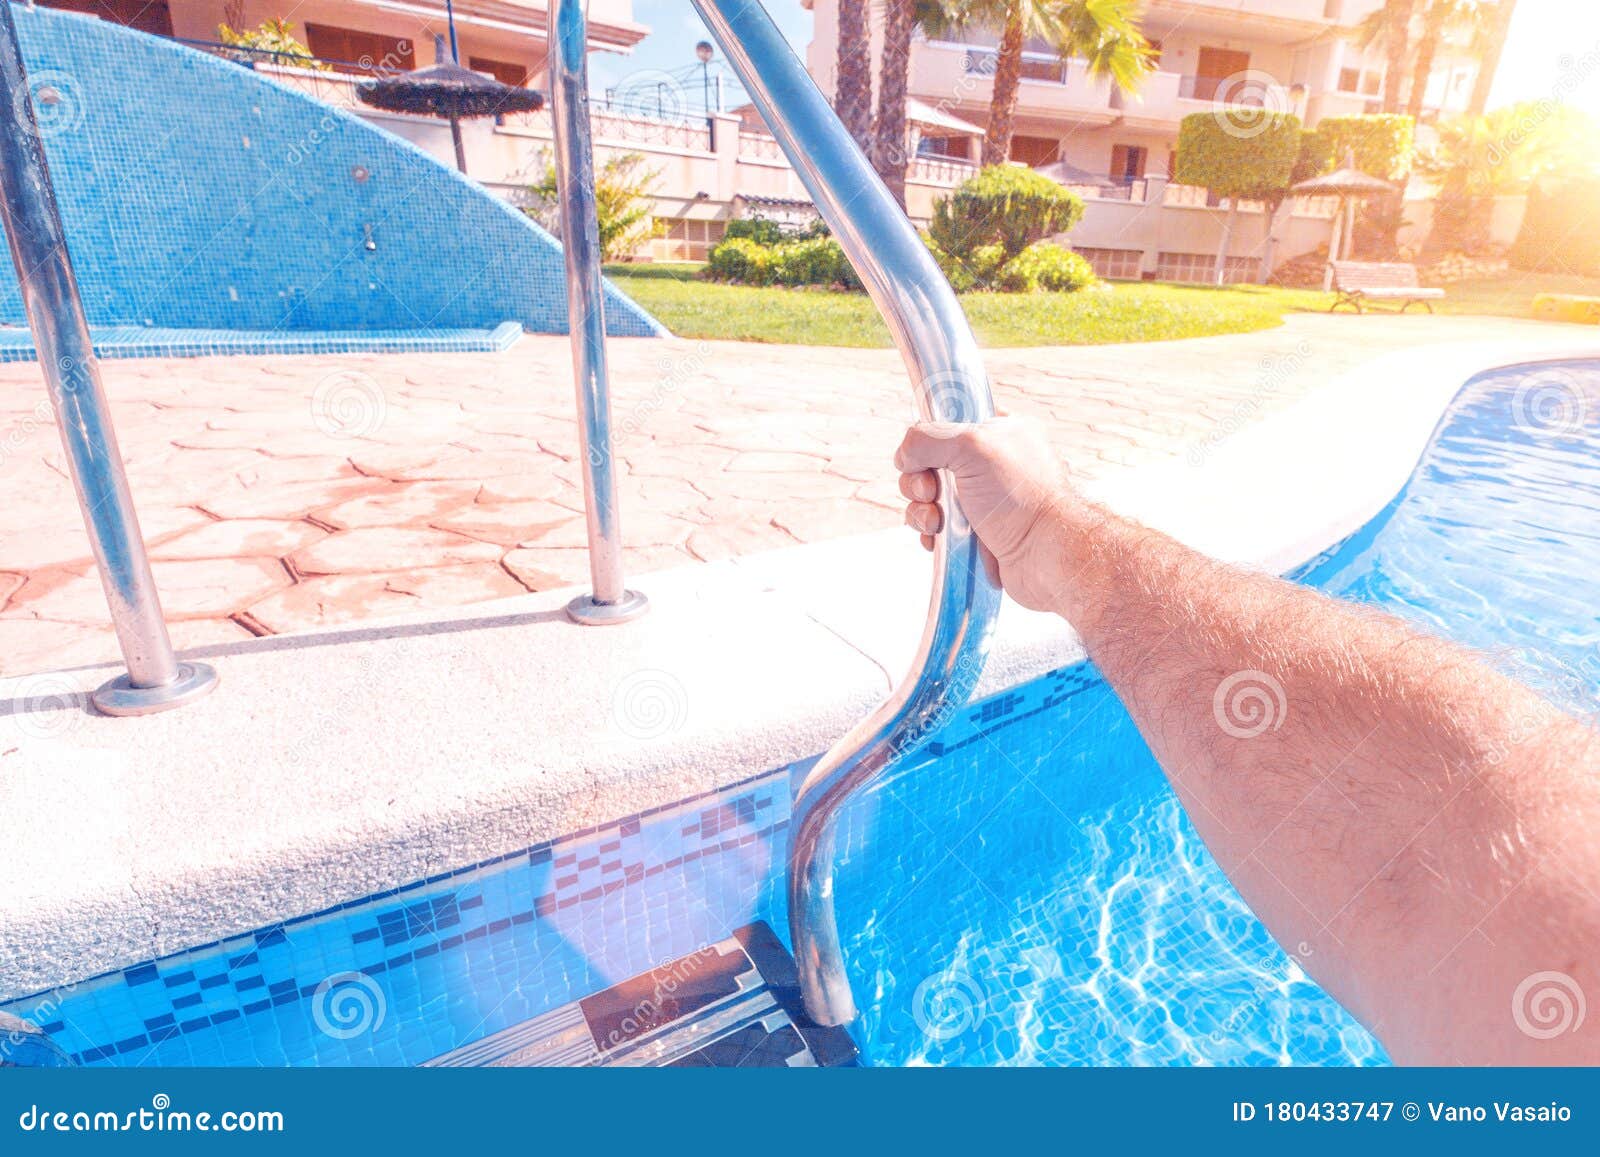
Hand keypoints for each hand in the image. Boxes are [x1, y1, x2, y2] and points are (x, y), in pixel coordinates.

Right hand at [894, 417, 1073, 613]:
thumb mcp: (973, 447)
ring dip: (921, 509)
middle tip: (930, 491)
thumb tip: (904, 454)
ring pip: (928, 497)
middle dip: (919, 479)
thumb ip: (928, 438)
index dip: (931, 436)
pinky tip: (938, 539)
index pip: (952, 420)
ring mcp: (982, 501)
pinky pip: (936, 527)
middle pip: (930, 461)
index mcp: (1000, 431)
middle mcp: (991, 464)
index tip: (925, 452)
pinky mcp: (974, 534)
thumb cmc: (1020, 496)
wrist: (1044, 556)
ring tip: (937, 522)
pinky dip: (930, 533)